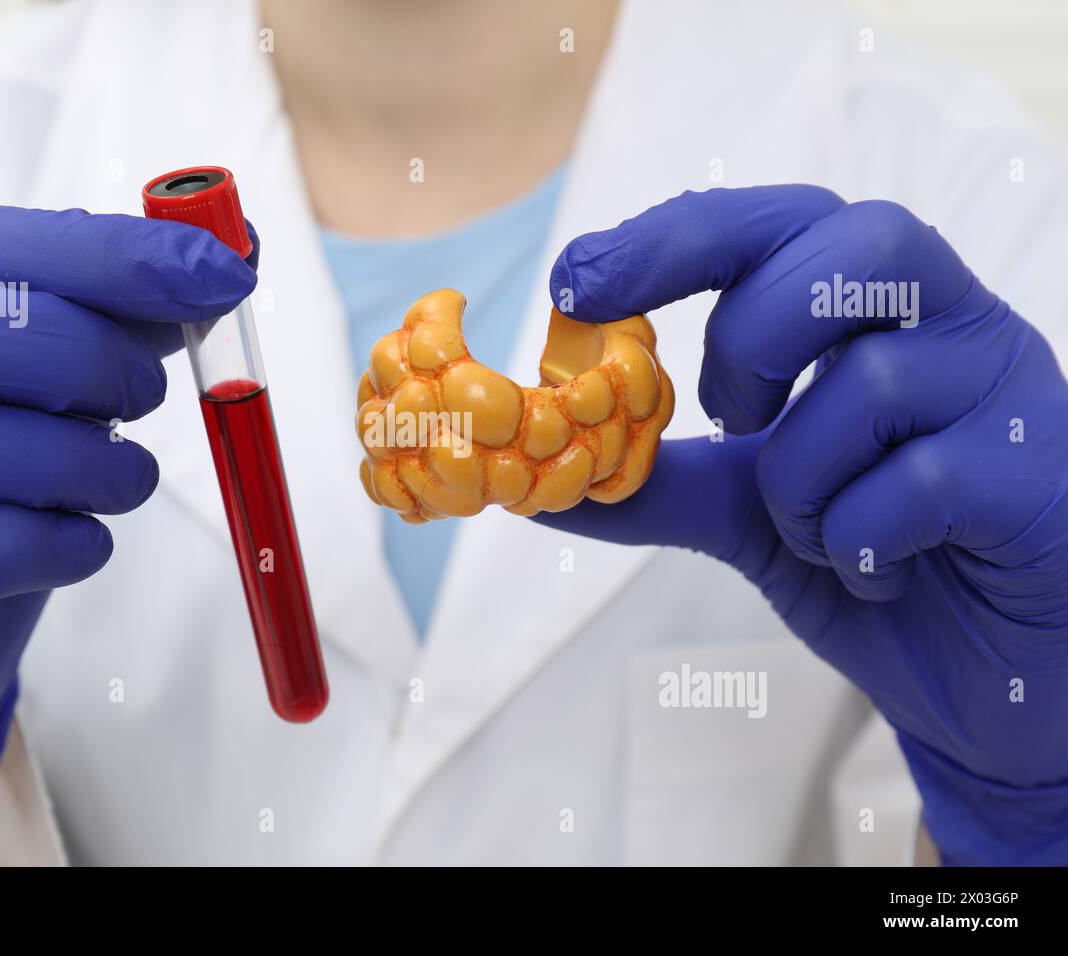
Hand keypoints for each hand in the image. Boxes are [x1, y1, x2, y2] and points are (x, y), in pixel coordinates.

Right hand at [0, 204, 255, 832]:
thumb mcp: (46, 386)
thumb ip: (117, 318)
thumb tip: (224, 261)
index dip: (104, 254)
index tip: (220, 271)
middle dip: (68, 354)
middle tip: (147, 396)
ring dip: (61, 461)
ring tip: (127, 478)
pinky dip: (30, 547)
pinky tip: (84, 541)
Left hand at [540, 185, 1067, 864]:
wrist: (989, 674)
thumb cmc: (876, 559)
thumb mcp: (746, 511)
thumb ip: (655, 482)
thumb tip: (537, 486)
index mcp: (878, 308)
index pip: (778, 223)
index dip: (672, 239)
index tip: (575, 280)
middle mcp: (951, 322)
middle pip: (848, 245)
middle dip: (751, 335)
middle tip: (731, 419)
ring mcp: (1006, 391)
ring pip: (865, 385)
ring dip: (799, 485)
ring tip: (822, 535)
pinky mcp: (1037, 474)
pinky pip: (916, 483)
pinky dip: (859, 541)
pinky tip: (880, 572)